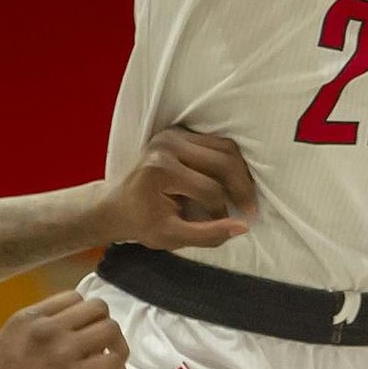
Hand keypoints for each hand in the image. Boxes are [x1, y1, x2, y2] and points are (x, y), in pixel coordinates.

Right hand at [0, 290, 128, 368]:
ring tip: (113, 366)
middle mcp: (49, 328)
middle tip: (103, 348)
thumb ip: (24, 330)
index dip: (85, 315)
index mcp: (29, 318)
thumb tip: (44, 326)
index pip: (74, 298)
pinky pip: (112, 362)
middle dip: (105, 325)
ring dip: (118, 347)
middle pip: (98, 308)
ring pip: (111, 330)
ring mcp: (63, 351)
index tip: (85, 333)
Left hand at [97, 127, 257, 250]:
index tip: (225, 225)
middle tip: (250, 209)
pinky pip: (217, 143)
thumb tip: (243, 227)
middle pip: (222, 161)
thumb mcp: (171, 237)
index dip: (222, 211)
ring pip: (226, 148)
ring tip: (244, 196)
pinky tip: (232, 182)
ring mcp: (173, 134)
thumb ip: (207, 235)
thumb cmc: (142, 223)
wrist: (117, 204)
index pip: (208, 189)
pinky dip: (230, 163)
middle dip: (241, 187)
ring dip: (240, 173)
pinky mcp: (179, 132)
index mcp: (161, 169)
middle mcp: (167, 144)